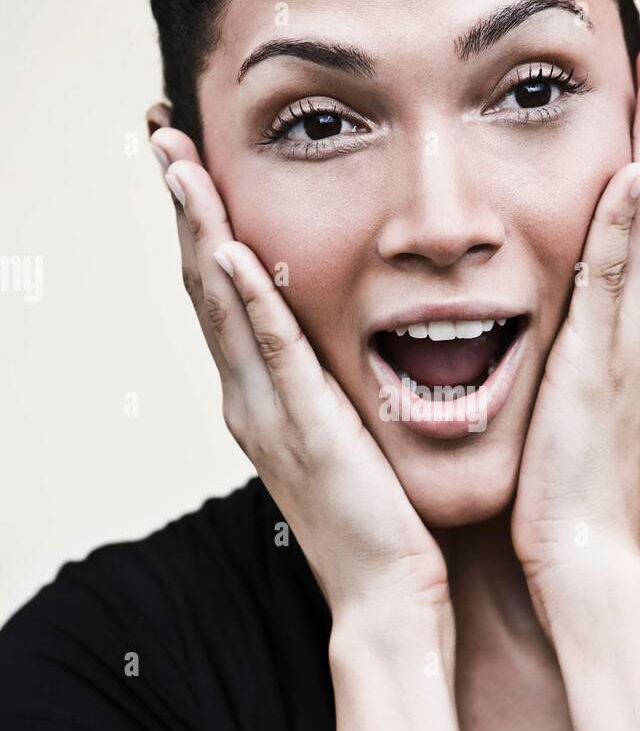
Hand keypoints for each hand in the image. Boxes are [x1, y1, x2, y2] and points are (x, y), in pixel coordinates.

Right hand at [147, 118, 450, 622]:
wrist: (387, 596)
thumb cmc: (378, 516)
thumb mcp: (347, 431)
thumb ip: (333, 382)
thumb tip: (345, 335)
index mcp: (262, 395)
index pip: (221, 291)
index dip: (200, 221)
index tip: (188, 158)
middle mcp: (250, 399)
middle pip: (203, 284)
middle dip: (183, 206)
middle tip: (160, 133)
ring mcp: (271, 416)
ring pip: (223, 308)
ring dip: (200, 232)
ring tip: (179, 166)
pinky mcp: (308, 432)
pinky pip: (273, 355)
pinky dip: (250, 302)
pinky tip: (233, 252)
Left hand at [510, 24, 639, 634]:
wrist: (583, 554)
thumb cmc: (568, 482)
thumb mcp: (575, 394)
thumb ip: (573, 342)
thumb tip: (554, 306)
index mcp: (637, 328)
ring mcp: (632, 342)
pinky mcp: (602, 367)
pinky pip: (619, 283)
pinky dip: (629, 225)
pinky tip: (629, 169)